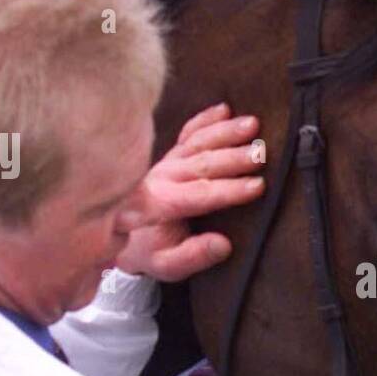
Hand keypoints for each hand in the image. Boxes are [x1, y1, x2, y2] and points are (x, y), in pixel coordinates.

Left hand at [116, 103, 265, 280]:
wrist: (116, 235)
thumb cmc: (147, 251)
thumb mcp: (165, 266)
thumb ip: (192, 257)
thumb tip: (223, 244)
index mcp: (159, 205)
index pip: (198, 195)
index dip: (229, 190)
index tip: (257, 186)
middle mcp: (162, 177)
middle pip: (200, 163)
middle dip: (233, 157)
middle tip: (261, 154)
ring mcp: (165, 162)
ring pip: (196, 142)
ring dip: (225, 132)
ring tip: (252, 125)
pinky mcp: (169, 155)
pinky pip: (187, 133)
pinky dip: (204, 119)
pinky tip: (224, 109)